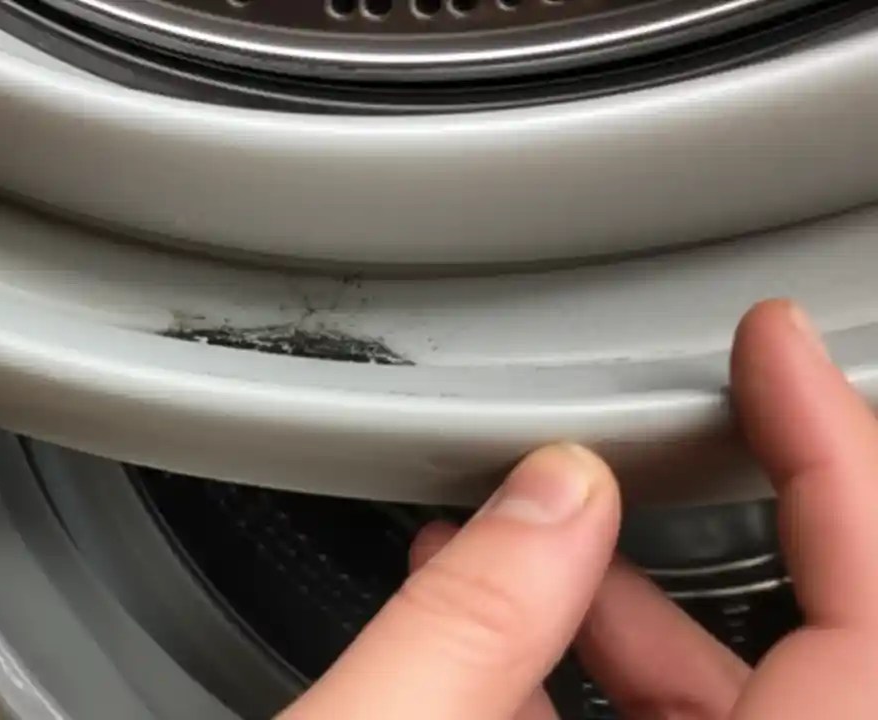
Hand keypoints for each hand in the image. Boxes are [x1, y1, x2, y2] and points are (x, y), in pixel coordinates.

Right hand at [282, 300, 875, 718]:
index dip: (839, 454)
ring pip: (720, 701)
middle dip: (688, 530)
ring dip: (611, 609)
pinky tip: (470, 640)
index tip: (777, 349)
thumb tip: (549, 489)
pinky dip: (568, 680)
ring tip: (494, 540)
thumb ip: (468, 620)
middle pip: (804, 648)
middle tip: (616, 446)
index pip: (877, 624)